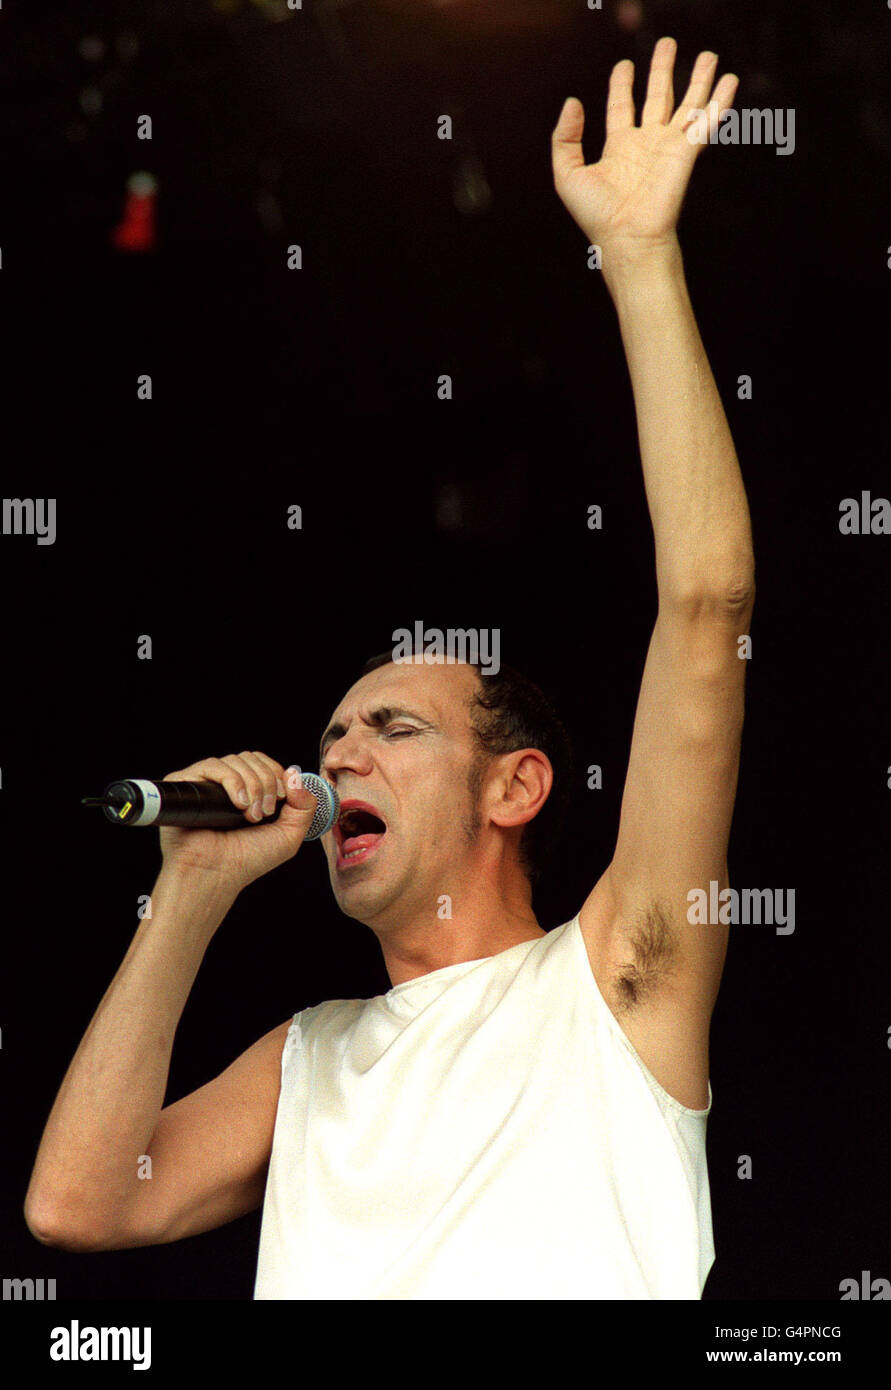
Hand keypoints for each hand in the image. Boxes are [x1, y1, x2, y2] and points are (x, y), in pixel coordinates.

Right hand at [158, 751, 318, 893]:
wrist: (216, 875)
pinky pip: (212, 765)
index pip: (264, 762)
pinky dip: (232, 781)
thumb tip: (295, 774)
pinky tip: (237, 804)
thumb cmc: (247, 859)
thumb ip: (305, 805)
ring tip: (250, 815)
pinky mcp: (186, 784)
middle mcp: (226, 784)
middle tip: (264, 813)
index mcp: (248, 791)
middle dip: (266, 782)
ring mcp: (206, 783)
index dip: (277, 774)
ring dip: (252, 785)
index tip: (281, 799)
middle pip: (252, 758)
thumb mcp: (289, 835)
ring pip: (235, 760)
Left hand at [552, 37, 737, 278]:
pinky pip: (705, 121)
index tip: (624, 65)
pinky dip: (719, 100)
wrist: (627, 238)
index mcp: (619, 148)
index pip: (622, 106)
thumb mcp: (567, 175)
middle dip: (662, 70)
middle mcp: (646, 144)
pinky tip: (729, 81)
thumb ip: (564, 138)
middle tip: (668, 44)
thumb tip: (572, 102)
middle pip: (657, 96)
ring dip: (699, 79)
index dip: (622, 84)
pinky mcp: (686, 153)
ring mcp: (668, 148)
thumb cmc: (597, 216)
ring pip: (687, 104)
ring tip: (708, 55)